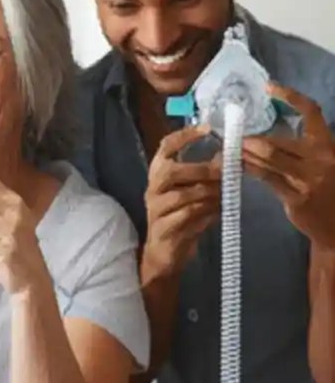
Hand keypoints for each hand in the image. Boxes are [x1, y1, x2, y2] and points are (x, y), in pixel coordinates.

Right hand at [142, 125, 221, 278]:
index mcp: (159, 174)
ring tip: (224, 195)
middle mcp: (153, 189)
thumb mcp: (193, 193)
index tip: (208, 128)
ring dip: (207, 193)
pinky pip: (186, 217)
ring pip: (180, 195)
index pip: (165, 147)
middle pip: (170, 171)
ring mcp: (155, 210)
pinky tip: (217, 213)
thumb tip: (229, 156)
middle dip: (199, 169)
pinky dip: (205, 213)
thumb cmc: (180, 219)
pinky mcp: (163, 229)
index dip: (184, 136)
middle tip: (224, 171)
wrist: (164, 254)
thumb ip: (206, 176)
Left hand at [242, 83, 334, 249]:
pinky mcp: (296, 197)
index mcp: (327, 145)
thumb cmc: (325, 190)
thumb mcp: (319, 164)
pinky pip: (265, 177)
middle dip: (249, 139)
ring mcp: (309, 178)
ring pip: (267, 158)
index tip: (268, 87)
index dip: (291, 97)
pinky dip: (247, 169)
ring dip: (242, 153)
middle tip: (228, 136)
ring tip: (226, 150)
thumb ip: (298, 149)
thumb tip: (261, 136)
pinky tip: (235, 167)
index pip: (311, 112)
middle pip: (277, 141)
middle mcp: (321, 158)